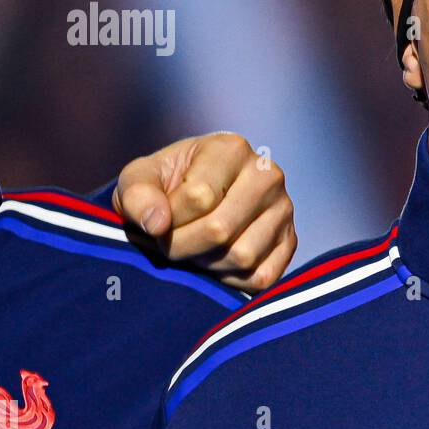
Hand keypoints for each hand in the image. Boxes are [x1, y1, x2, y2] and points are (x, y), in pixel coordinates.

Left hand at [111, 133, 296, 292]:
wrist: (195, 198)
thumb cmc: (165, 186)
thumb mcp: (139, 179)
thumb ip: (137, 195)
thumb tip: (157, 224)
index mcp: (231, 149)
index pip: (198, 198)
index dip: (168, 220)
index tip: (158, 220)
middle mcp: (267, 175)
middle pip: (220, 229)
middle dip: (183, 246)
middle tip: (169, 244)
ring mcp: (284, 209)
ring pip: (243, 255)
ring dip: (207, 264)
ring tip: (194, 249)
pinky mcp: (291, 242)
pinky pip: (262, 277)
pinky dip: (232, 280)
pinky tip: (217, 262)